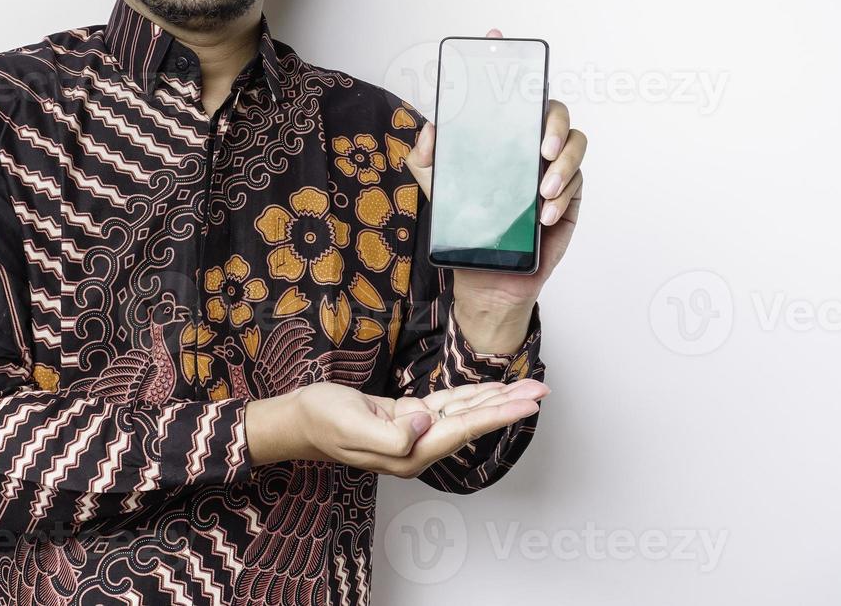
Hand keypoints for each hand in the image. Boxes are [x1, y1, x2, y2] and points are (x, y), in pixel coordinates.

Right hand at [247, 380, 548, 474]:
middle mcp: (418, 446)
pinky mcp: (407, 417)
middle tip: (541, 391)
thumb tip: (424, 422)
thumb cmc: (320, 421)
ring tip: (526, 388)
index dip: (498, 415)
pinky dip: (470, 395)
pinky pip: (447, 406)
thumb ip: (391, 433)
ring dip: (495, 399)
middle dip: (508, 406)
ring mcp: (414, 432)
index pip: (464, 430)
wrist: (299, 419)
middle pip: (473, 423)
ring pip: (464, 413)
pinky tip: (488, 390)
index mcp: (409, 453)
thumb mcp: (351, 426)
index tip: (527, 403)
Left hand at [404, 27, 585, 307]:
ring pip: (575, 143)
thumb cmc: (467, 228)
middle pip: (553, 111)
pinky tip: (543, 215)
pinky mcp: (569, 196)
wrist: (489, 279)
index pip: (509, 94)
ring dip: (563, 165)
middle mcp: (530, 146)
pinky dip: (562, 195)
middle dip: (552, 122)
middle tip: (540, 147)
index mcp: (501, 138)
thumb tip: (432, 129)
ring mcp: (553, 169)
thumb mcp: (437, 191)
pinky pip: (577, 183)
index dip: (507, 62)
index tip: (497, 38)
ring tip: (540, 192)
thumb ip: (427, 160)